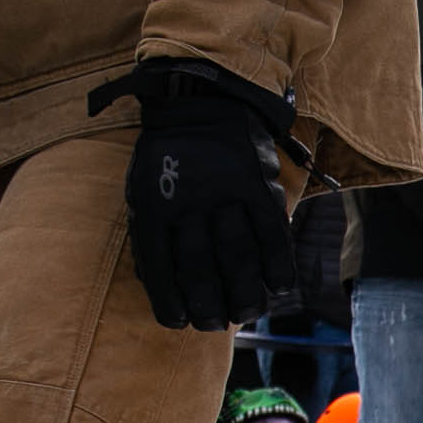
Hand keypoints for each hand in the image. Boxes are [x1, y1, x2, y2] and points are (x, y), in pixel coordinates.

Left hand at [88, 59, 297, 330]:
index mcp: (154, 206)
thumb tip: (155, 284)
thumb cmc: (168, 155)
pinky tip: (280, 285)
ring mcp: (226, 194)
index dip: (169, 302)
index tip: (179, 322)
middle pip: (201, 270)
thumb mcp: (142, 189)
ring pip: (239, 258)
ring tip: (246, 312)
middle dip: (208, 305)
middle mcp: (189, 203)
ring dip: (246, 294)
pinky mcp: (258, 186)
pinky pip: (272, 234)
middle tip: (214, 323)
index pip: (160, 268)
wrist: (201, 99)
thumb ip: (148, 234)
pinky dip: (278, 264)